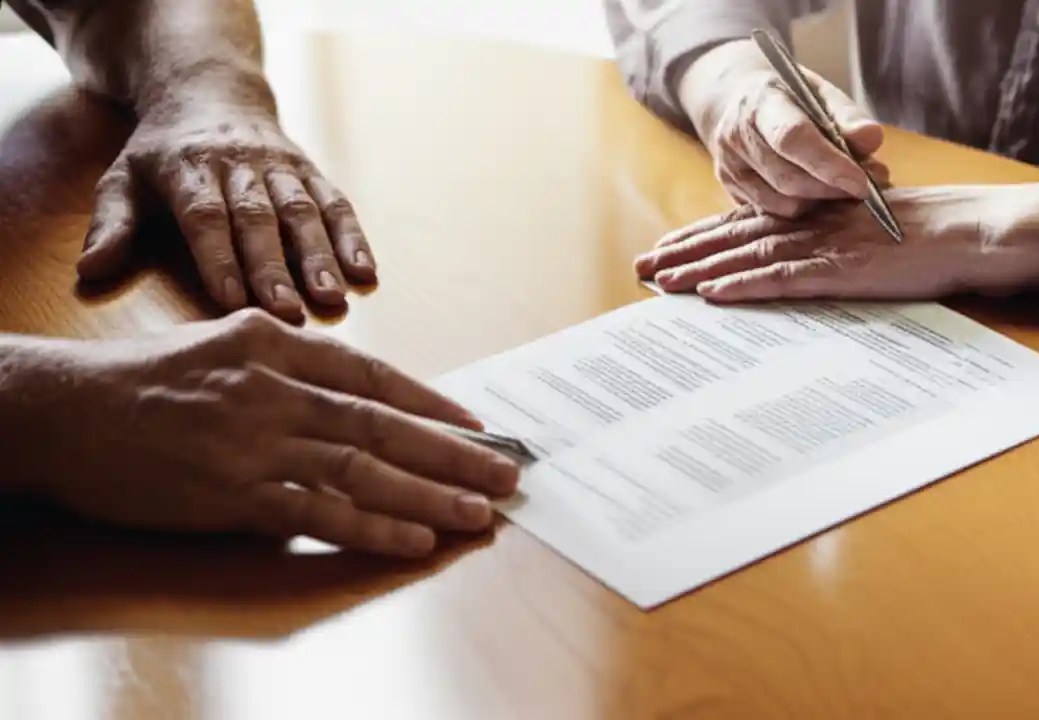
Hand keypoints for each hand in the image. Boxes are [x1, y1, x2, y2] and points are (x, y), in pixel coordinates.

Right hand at [6, 310, 518, 556]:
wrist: (63, 411)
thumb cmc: (142, 381)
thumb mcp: (221, 346)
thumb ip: (289, 369)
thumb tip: (352, 403)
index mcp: (276, 345)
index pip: (375, 376)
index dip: (432, 403)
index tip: (479, 425)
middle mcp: (275, 389)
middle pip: (384, 425)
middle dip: (454, 453)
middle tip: (507, 473)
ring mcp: (255, 443)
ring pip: (363, 470)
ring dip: (430, 493)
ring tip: (481, 511)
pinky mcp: (233, 495)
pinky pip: (320, 514)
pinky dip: (374, 526)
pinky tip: (416, 538)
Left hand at [77, 95, 374, 321]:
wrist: (210, 92)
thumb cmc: (164, 153)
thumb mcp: (124, 178)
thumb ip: (112, 225)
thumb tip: (91, 269)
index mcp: (188, 168)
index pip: (206, 215)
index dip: (220, 257)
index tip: (231, 300)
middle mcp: (238, 164)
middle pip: (258, 218)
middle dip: (274, 266)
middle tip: (287, 312)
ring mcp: (280, 166)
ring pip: (302, 210)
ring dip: (319, 255)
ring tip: (331, 295)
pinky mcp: (311, 170)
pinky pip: (335, 202)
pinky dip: (353, 237)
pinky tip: (365, 271)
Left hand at [635, 184, 1038, 302]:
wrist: (972, 232)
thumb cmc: (930, 239)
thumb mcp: (873, 238)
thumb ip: (837, 248)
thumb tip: (810, 269)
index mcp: (817, 217)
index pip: (747, 225)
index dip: (703, 237)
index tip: (665, 250)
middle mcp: (812, 225)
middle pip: (734, 238)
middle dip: (685, 254)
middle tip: (641, 269)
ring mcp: (825, 246)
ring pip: (748, 256)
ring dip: (702, 270)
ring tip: (660, 283)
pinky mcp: (843, 269)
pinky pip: (784, 278)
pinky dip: (746, 284)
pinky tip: (714, 294)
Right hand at [676, 40, 888, 217]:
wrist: (732, 100)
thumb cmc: (785, 96)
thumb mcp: (816, 91)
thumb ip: (845, 115)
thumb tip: (872, 140)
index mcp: (760, 103)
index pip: (792, 138)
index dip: (829, 164)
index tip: (862, 183)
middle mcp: (736, 138)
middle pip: (788, 179)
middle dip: (831, 190)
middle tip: (863, 188)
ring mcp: (729, 169)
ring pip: (781, 204)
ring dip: (819, 204)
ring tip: (840, 189)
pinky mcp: (731, 192)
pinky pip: (773, 214)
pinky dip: (802, 211)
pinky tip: (816, 196)